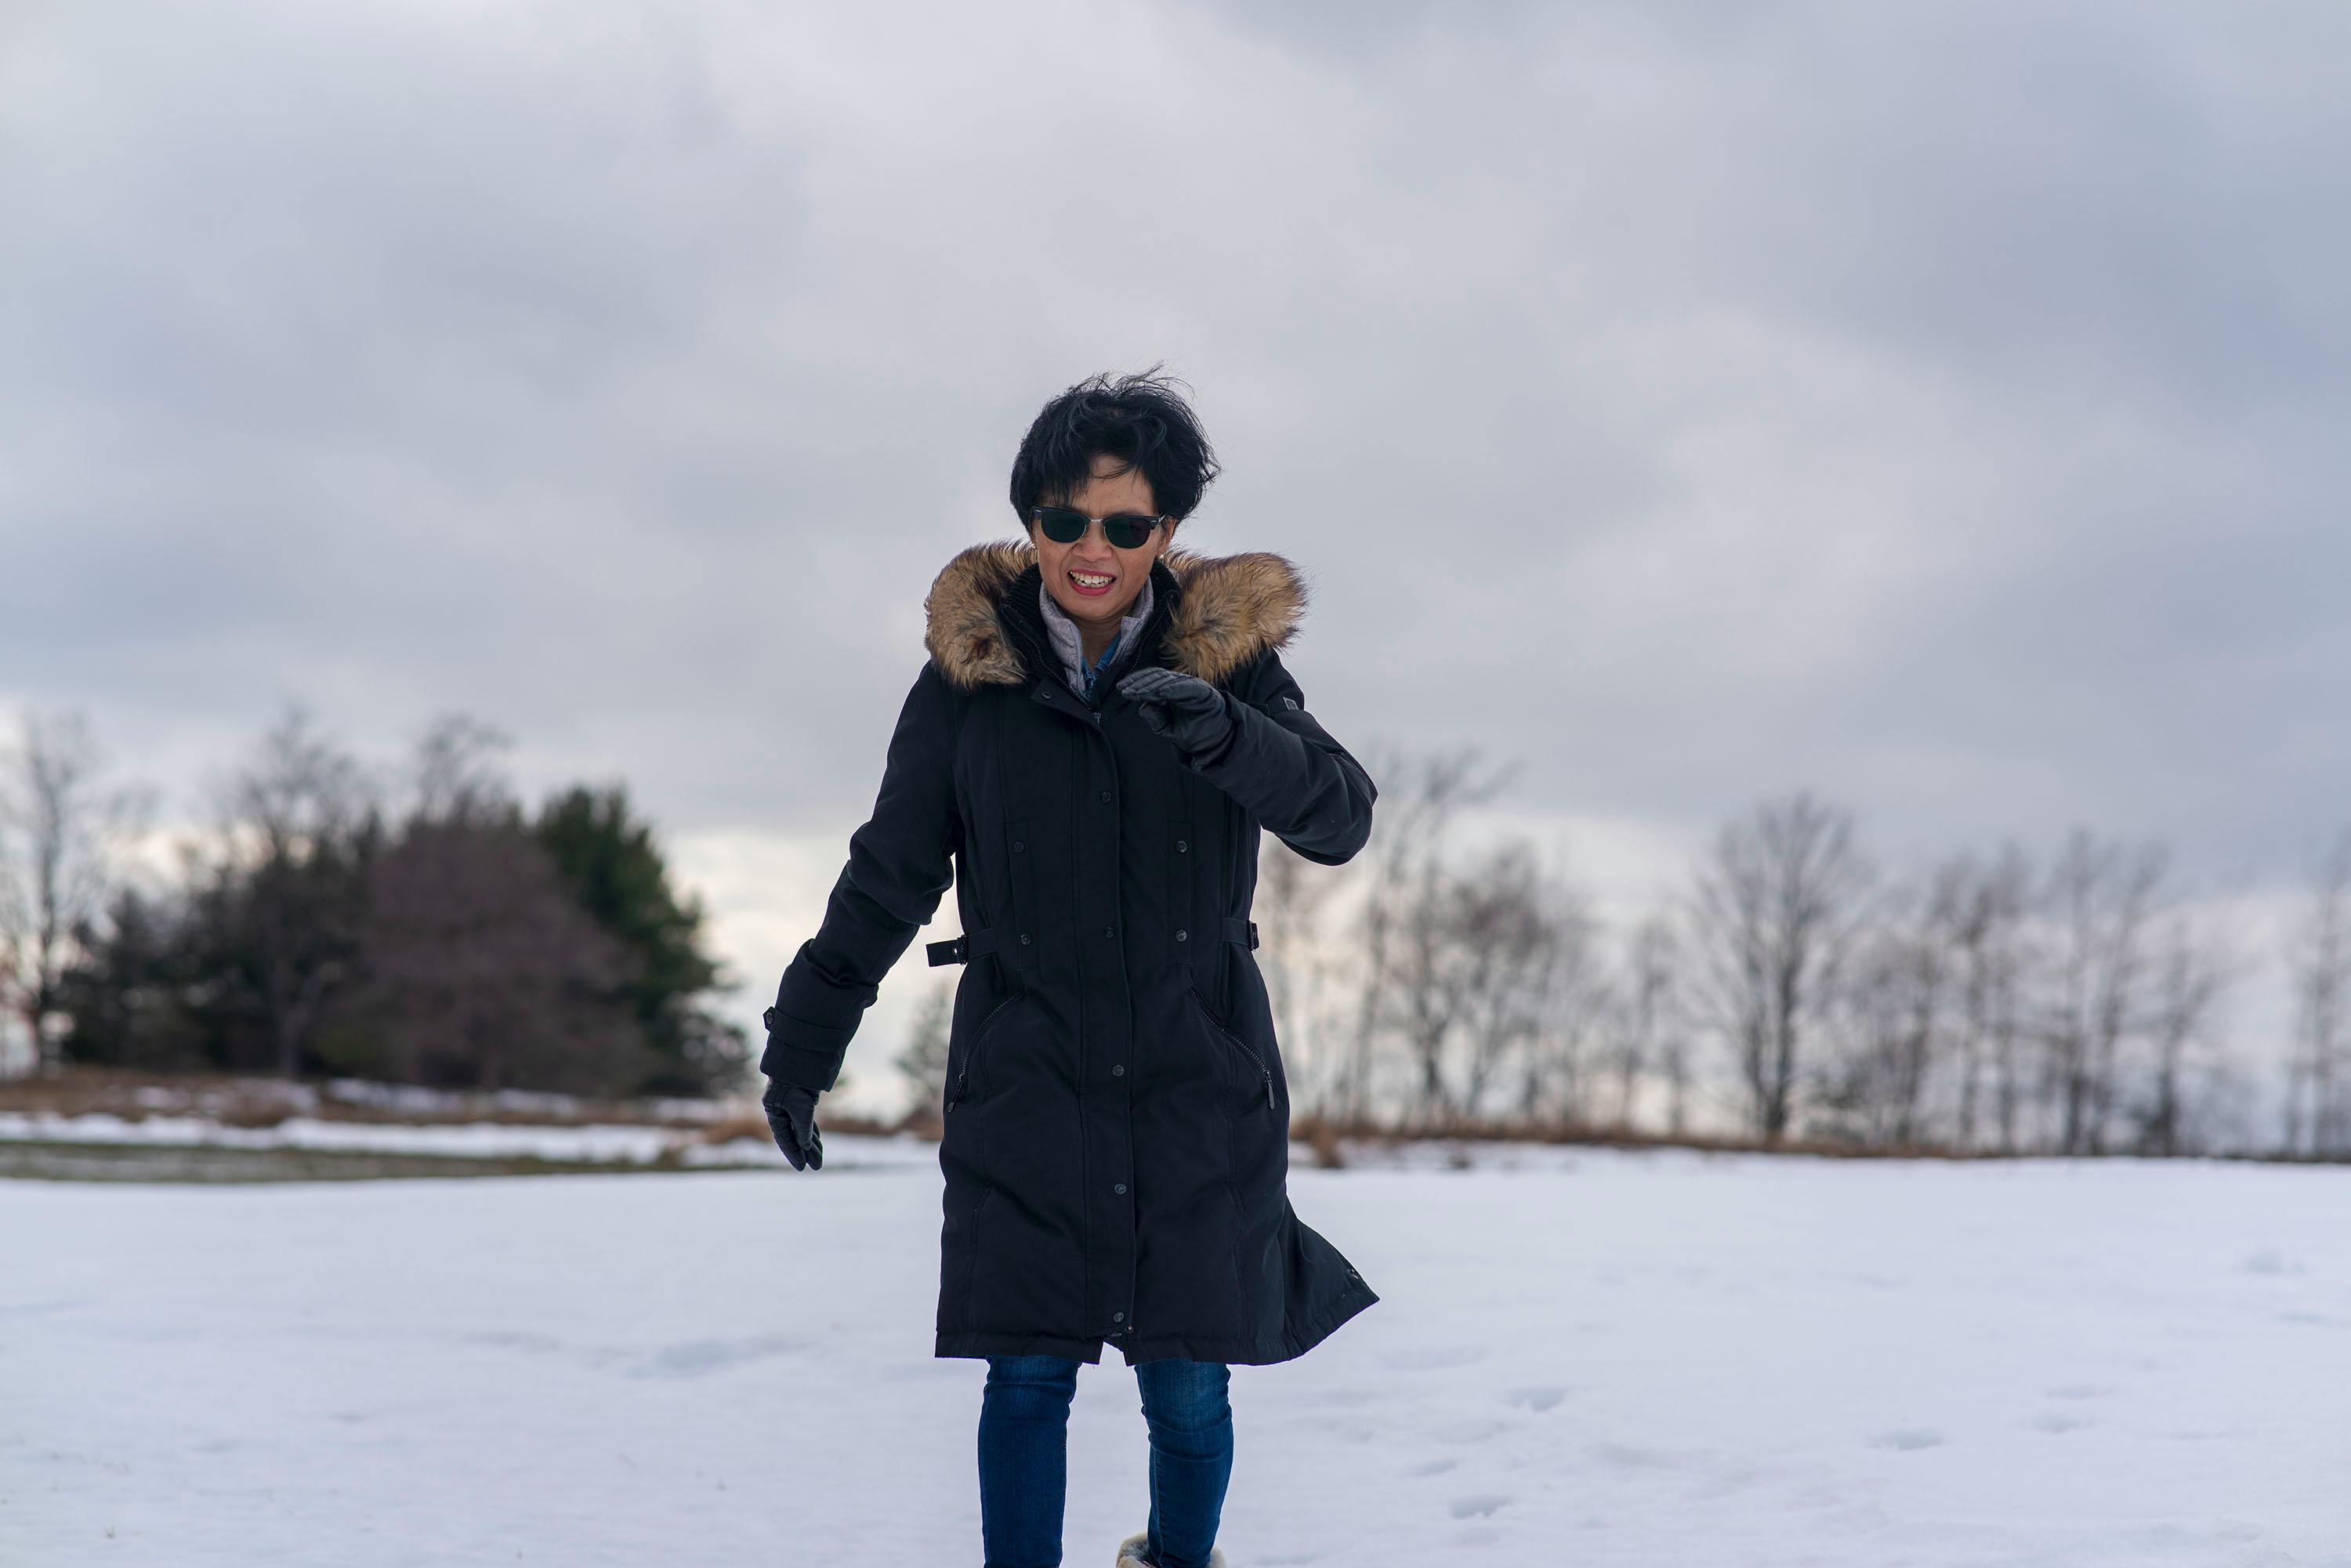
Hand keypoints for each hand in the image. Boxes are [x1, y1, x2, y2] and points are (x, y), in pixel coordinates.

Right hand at [761, 1078, 823, 1170]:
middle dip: (806, 1152)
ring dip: (811, 1144)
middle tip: (816, 1167)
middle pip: (793, 1136)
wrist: (802, 1059)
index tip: (802, 1167)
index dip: (793, 1154)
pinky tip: (816, 1142)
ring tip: (820, 1159)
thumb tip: (805, 1145)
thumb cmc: (797, 1084)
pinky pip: (806, 1121)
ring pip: (801, 1129)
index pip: (784, 1139)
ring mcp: (791, 1105)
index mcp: (774, 1111)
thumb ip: (803, 1129)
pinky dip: (812, 1131)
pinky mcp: (802, 1099)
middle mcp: (781, 1110)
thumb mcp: (801, 1110)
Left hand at [1116, 666, 1236, 765]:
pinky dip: (1174, 689)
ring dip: (1152, 686)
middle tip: (1126, 690)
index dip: (1136, 682)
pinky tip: (1160, 693)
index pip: (1151, 680)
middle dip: (1140, 683)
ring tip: (1138, 692)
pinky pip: (1186, 687)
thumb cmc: (1192, 730)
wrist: (1216, 740)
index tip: (1122, 689)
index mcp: (1170, 689)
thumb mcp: (1167, 729)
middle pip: (1157, 677)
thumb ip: (1155, 719)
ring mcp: (1192, 686)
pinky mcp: (1203, 691)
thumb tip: (1142, 707)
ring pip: (1169, 681)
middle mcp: (1180, 684)